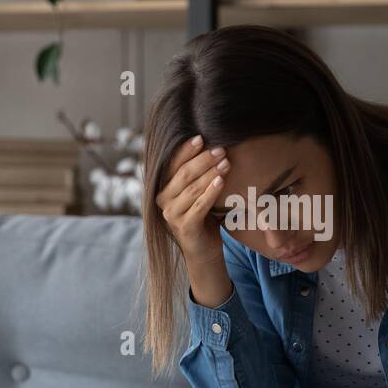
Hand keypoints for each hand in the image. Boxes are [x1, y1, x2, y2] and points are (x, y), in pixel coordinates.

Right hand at [154, 134, 230, 266]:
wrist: (203, 249)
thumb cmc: (201, 216)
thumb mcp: (194, 192)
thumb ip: (194, 174)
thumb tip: (208, 144)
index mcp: (162, 187)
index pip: (172, 164)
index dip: (186, 150)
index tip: (201, 137)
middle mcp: (162, 200)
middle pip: (183, 174)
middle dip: (203, 160)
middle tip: (221, 150)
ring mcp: (171, 214)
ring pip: (192, 188)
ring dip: (210, 173)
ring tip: (226, 162)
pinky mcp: (184, 227)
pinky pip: (200, 205)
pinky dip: (211, 192)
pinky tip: (222, 181)